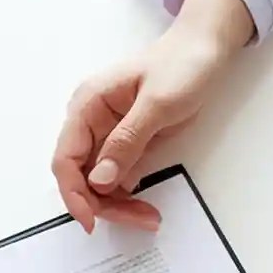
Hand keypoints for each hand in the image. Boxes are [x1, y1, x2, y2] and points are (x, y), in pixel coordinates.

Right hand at [52, 0, 253, 232]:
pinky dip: (129, 196)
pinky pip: (118, 178)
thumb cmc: (182, 66)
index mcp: (88, 106)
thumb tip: (100, 179)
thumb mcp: (157, 104)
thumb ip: (127, 141)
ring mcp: (108, 134)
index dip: (74, 193)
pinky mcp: (127, 144)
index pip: (66, 159)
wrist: (206, 51)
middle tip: (139, 220)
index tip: (92, 221)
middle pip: (82, 176)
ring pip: (99, 183)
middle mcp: (91, 122)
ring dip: (118, 204)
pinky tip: (147, 204)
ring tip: (149, 216)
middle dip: (104, 204)